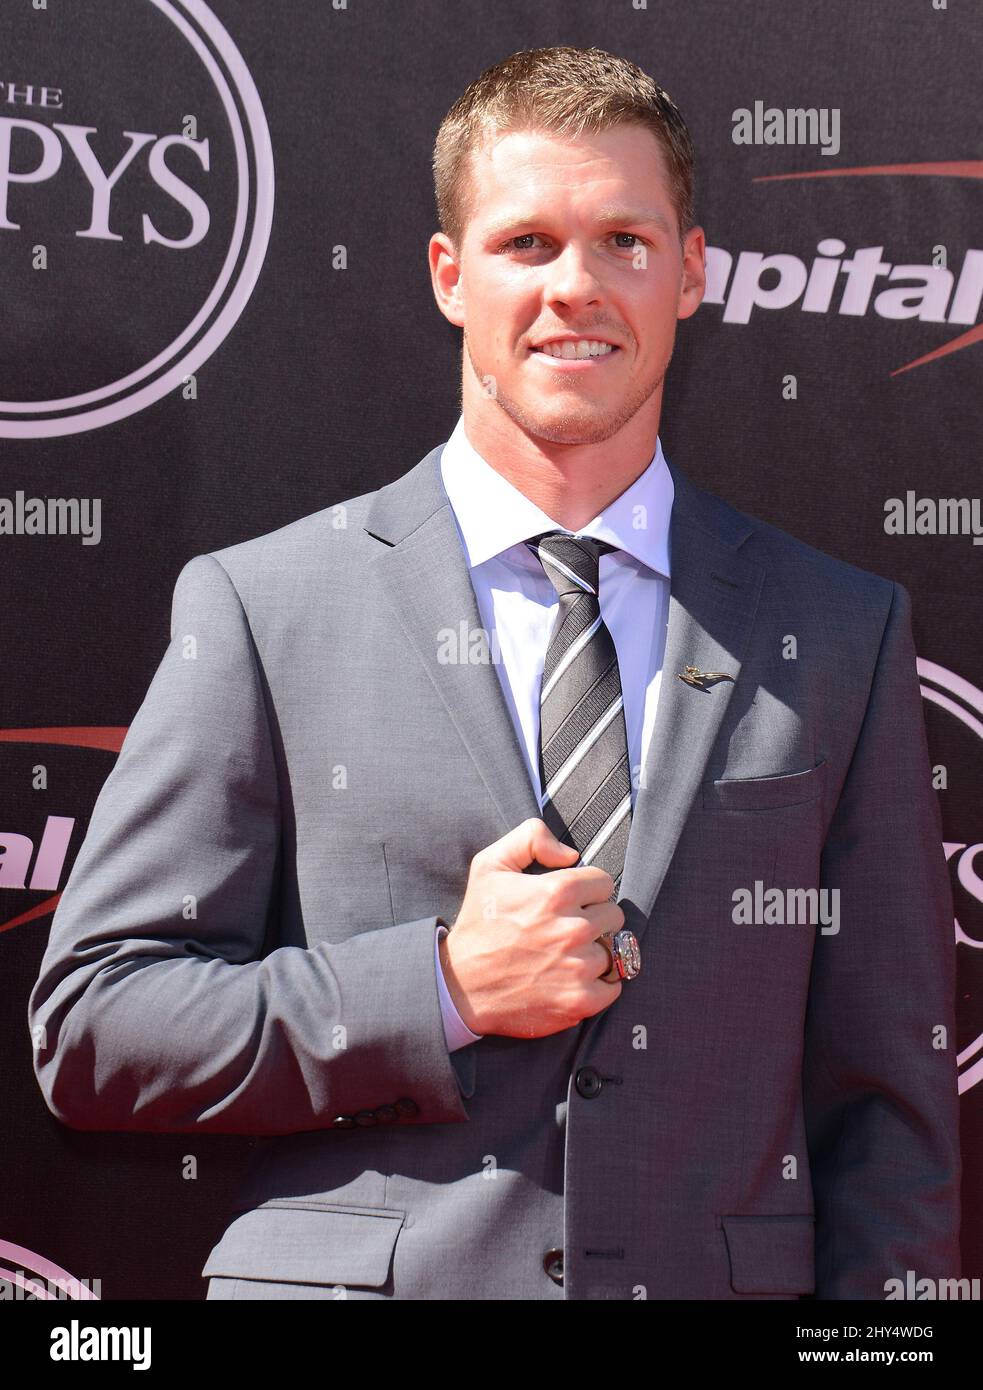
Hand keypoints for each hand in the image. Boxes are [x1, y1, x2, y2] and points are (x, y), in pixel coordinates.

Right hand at [439, 818, 624, 1038]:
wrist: (461, 985)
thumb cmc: (477, 926)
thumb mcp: (489, 865)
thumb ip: (531, 838)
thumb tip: (570, 854)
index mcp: (556, 892)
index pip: (603, 882)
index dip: (586, 889)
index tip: (570, 901)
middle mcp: (572, 929)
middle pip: (613, 916)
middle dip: (593, 918)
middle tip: (565, 928)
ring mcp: (579, 967)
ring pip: (613, 950)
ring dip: (594, 951)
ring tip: (564, 955)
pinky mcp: (581, 1000)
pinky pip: (613, 986)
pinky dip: (600, 984)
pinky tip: (574, 978)